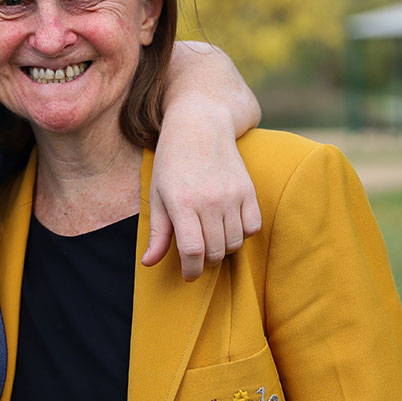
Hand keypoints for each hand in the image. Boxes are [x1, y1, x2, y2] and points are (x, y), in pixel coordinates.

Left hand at [144, 96, 260, 278]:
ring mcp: (232, 195)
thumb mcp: (158, 195)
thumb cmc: (172, 162)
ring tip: (211, 241)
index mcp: (182, 203)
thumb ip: (158, 232)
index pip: (192, 251)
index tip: (188, 275)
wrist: (200, 126)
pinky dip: (242, 234)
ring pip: (235, 243)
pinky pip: (252, 227)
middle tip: (197, 257)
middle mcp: (209, 200)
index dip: (191, 270)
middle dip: (205, 263)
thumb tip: (149, 263)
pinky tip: (228, 226)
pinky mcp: (248, 190)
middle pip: (215, 251)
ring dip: (223, 249)